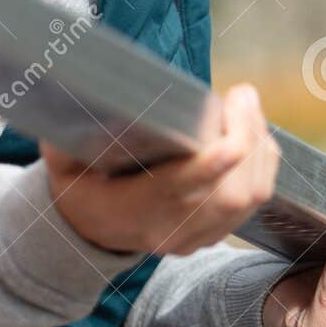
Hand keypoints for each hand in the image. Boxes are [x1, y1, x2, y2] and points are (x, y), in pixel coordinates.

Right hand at [40, 82, 279, 256]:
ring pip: (251, 196)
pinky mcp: (215, 233)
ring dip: (259, 145)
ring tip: (246, 107)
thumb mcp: (63, 158)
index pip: (182, 190)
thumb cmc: (77, 183)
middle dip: (248, 136)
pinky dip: (262, 161)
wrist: (86, 230)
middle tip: (241, 94)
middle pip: (231, 193)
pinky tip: (251, 132)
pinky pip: (256, 200)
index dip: (216, 159)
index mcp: (132, 212)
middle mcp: (170, 231)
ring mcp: (196, 238)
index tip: (232, 112)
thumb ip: (73, 130)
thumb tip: (89, 89)